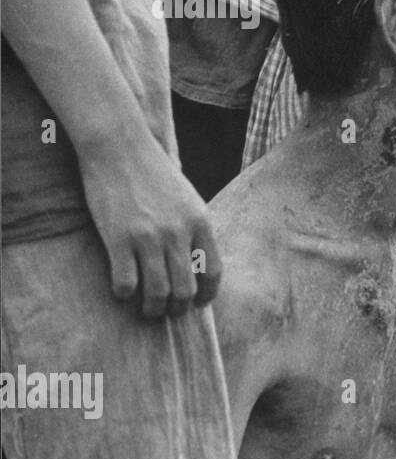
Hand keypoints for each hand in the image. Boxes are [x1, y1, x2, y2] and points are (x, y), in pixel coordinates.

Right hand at [79, 135, 220, 318]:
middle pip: (186, 289)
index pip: (213, 272)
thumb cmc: (153, 171)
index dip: (208, 295)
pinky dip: (124, 294)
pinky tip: (122, 290)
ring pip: (157, 293)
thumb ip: (194, 227)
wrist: (119, 147)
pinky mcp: (119, 239)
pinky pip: (126, 283)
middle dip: (178, 308)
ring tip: (147, 310)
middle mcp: (179, 233)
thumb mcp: (188, 198)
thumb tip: (196, 260)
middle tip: (169, 311)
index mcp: (201, 222)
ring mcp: (149, 238)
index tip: (199, 303)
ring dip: (152, 309)